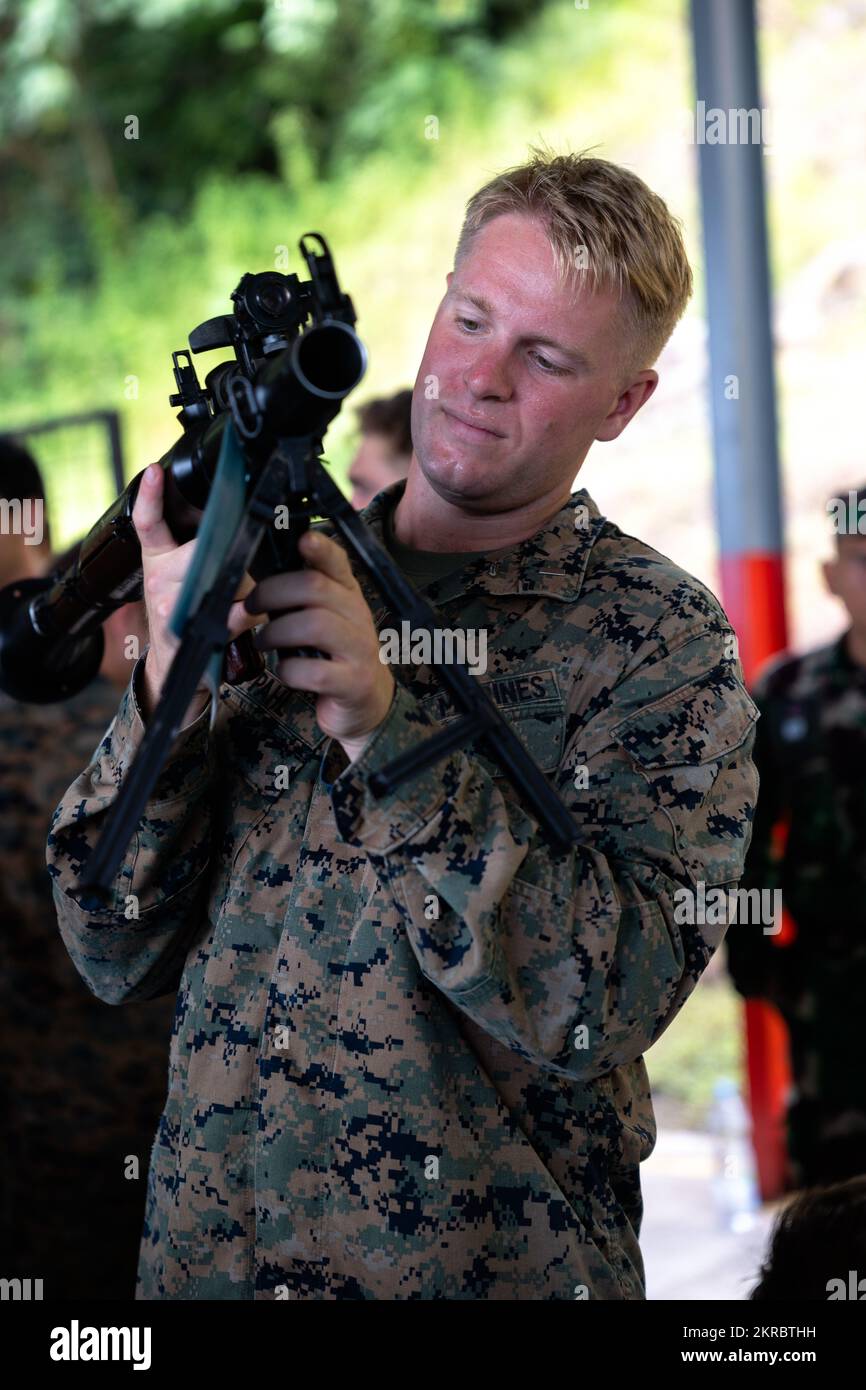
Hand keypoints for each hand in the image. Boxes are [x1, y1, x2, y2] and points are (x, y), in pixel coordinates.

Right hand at [131, 463, 264, 723]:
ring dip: (239, 581)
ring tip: (239, 592)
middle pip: (202, 549)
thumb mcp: (179, 575)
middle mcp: (159, 581)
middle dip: (226, 549)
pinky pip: (230, 613)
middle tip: (239, 550)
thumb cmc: (184, 613)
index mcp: (157, 561)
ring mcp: (173, 607)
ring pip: (219, 578)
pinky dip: (245, 611)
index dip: (150, 498)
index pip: (149, 524)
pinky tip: (249, 610)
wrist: (174, 667)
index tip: (155, 473)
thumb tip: (241, 523)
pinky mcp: (193, 633)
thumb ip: (200, 548)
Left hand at [244, 529, 394, 760]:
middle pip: (315, 587)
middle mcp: (358, 615)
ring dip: (276, 632)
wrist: (366, 700)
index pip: (337, 562)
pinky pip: (316, 671)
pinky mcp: (353, 682)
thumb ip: (295, 596)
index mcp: (347, 594)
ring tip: (263, 641)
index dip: (320, 548)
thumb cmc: (332, 652)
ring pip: (315, 625)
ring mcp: (359, 649)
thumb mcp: (320, 615)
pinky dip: (290, 670)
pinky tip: (286, 670)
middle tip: (251, 606)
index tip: (302, 539)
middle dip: (272, 592)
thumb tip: (249, 582)